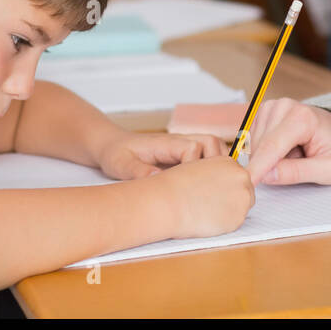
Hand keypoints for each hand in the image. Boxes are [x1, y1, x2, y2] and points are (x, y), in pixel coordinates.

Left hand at [96, 131, 225, 180]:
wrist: (112, 146)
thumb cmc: (116, 153)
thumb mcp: (120, 164)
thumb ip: (137, 171)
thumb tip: (156, 179)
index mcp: (165, 143)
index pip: (193, 148)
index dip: (195, 166)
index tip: (187, 185)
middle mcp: (179, 141)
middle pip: (211, 142)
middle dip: (216, 163)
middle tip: (208, 187)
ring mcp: (184, 146)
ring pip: (213, 147)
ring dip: (218, 164)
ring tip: (211, 187)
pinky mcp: (184, 154)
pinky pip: (207, 155)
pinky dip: (212, 167)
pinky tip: (204, 187)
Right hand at [157, 155, 254, 238]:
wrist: (170, 201)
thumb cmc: (177, 185)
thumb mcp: (199, 168)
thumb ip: (216, 174)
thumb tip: (222, 186)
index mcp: (230, 162)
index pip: (238, 177)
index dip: (227, 187)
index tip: (215, 194)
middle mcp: (241, 177)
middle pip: (245, 191)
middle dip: (232, 199)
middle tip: (212, 205)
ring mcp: (242, 197)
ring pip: (242, 208)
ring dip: (229, 211)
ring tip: (207, 211)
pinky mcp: (238, 218)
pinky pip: (235, 222)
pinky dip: (224, 224)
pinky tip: (208, 219)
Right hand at [242, 98, 330, 186]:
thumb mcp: (329, 170)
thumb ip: (298, 173)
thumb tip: (267, 175)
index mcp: (302, 118)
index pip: (272, 147)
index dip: (258, 167)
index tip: (247, 183)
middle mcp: (283, 107)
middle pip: (261, 146)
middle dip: (271, 164)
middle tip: (297, 163)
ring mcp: (272, 107)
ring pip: (254, 144)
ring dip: (269, 157)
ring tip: (294, 154)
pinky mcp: (264, 111)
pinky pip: (254, 140)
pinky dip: (265, 150)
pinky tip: (284, 148)